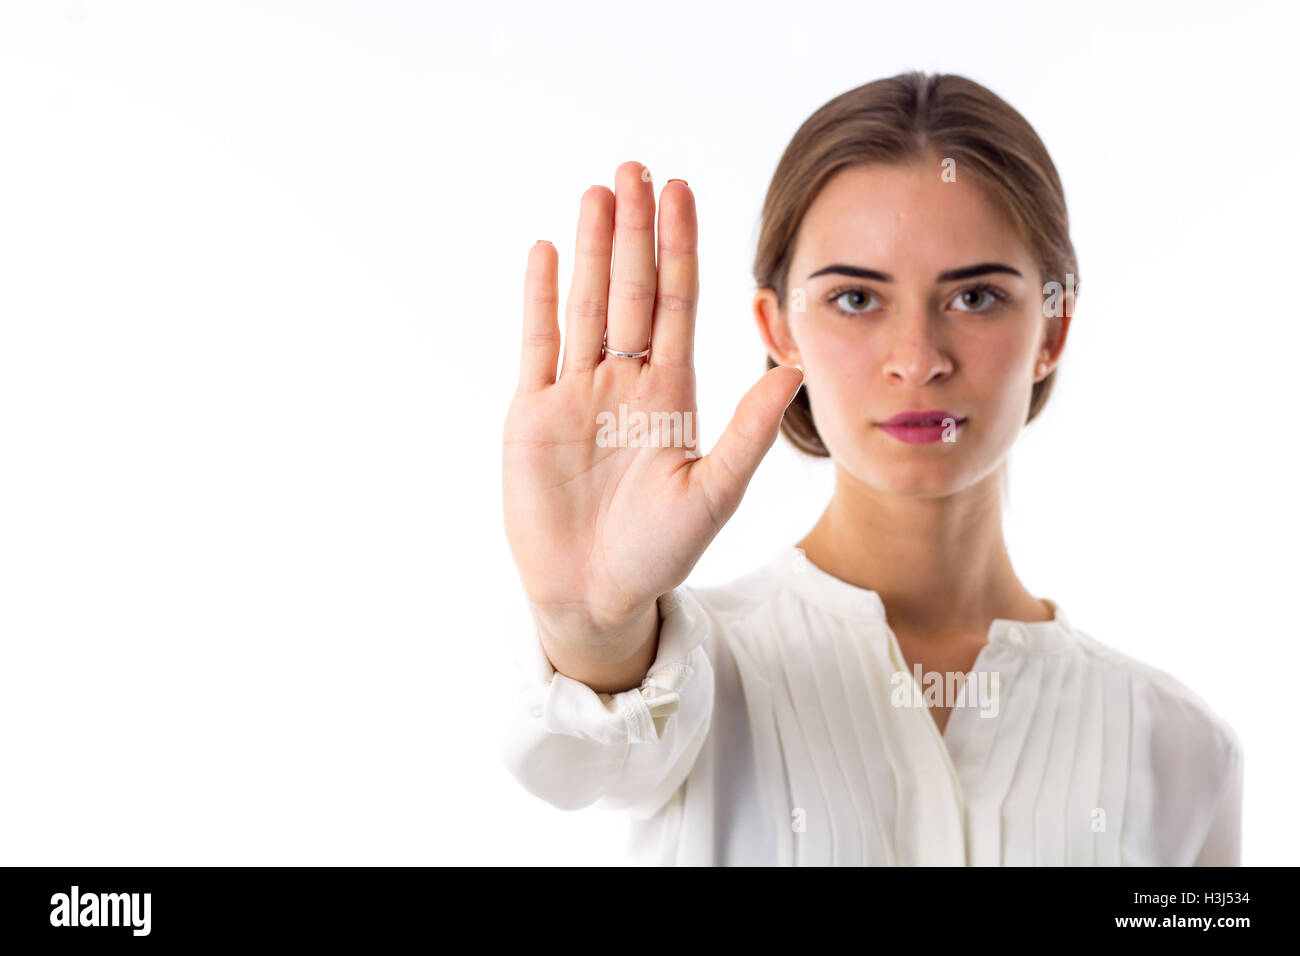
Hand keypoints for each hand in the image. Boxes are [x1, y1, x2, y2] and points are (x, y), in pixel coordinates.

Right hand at [502, 161, 803, 651]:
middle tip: (635, 168)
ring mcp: (576, 395)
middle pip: (631, 290)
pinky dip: (540, 300)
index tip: (680, 191)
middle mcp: (625, 383)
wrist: (593, 595)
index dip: (679, 246)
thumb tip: (795, 368)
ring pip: (586, 306)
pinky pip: (538, 346)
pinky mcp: (531, 415)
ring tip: (597, 192)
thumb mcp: (713, 492)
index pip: (676, 303)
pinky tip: (547, 253)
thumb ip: (747, 430)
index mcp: (670, 394)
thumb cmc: (658, 552)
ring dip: (592, 250)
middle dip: (635, 230)